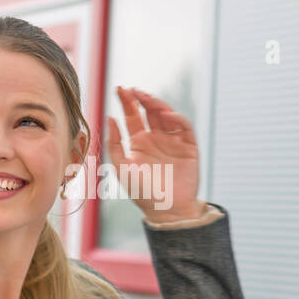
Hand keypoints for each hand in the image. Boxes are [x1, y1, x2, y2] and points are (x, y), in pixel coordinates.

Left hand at [99, 86, 204, 223]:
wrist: (166, 210)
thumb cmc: (141, 192)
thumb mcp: (121, 167)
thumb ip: (114, 143)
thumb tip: (109, 118)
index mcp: (138, 142)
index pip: (132, 116)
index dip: (126, 102)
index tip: (119, 89)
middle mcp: (155, 139)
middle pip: (148, 112)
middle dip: (140, 99)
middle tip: (132, 90)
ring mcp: (172, 142)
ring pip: (166, 116)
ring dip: (157, 104)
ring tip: (145, 98)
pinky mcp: (188, 147)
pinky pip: (184, 128)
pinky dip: (177, 119)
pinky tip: (166, 115)